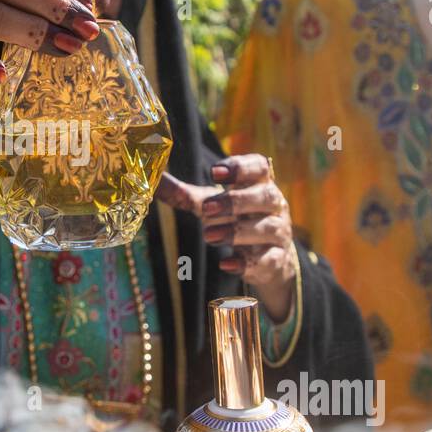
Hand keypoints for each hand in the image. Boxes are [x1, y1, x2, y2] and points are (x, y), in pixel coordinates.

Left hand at [156, 155, 296, 321]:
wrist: (267, 259)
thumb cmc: (236, 220)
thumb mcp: (210, 205)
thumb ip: (183, 195)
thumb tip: (152, 182)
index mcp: (260, 184)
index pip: (259, 167)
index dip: (240, 167)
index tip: (214, 172)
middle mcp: (275, 206)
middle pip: (265, 197)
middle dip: (235, 202)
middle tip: (206, 209)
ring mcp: (279, 233)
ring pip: (267, 228)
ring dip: (237, 232)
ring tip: (208, 236)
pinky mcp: (277, 260)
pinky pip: (268, 260)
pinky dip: (248, 263)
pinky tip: (227, 265)